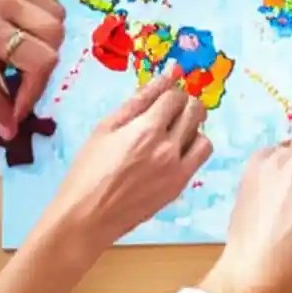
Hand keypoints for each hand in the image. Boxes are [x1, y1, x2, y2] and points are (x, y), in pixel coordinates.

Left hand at [0, 0, 64, 138]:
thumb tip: (11, 131)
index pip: (38, 60)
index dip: (35, 89)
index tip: (20, 106)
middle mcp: (5, 2)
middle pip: (55, 38)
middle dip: (46, 64)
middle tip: (25, 75)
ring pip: (58, 18)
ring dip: (49, 41)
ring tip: (28, 50)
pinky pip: (51, 1)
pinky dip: (45, 20)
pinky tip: (26, 27)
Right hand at [42, 67, 212, 244]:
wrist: (87, 216)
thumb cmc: (88, 170)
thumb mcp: (106, 127)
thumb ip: (138, 100)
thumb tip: (165, 76)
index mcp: (146, 130)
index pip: (175, 96)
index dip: (168, 91)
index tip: (161, 95)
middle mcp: (168, 148)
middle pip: (195, 111)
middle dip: (183, 104)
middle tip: (167, 111)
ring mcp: (177, 170)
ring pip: (203, 135)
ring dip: (192, 128)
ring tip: (172, 133)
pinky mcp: (179, 187)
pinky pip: (199, 158)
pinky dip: (191, 149)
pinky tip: (172, 152)